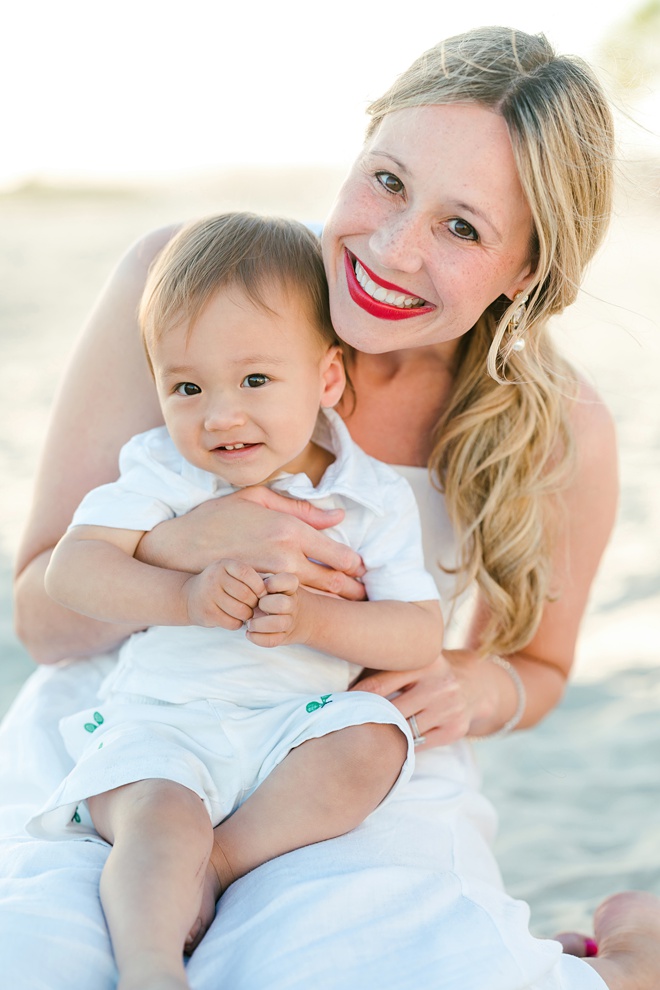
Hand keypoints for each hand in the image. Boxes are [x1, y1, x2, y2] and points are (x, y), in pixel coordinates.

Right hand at [137, 486, 365, 599]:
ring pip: (315, 600)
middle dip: (352, 590)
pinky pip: (288, 608)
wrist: (179, 547)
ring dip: (333, 603)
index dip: (356, 565)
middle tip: (363, 594)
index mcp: (290, 530)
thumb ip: (302, 508)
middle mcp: (285, 558)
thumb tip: (338, 516)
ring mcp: (270, 582)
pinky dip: (302, 610)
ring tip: (346, 606)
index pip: (340, 555)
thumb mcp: (259, 499)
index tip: (361, 569)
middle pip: (334, 583)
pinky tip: (310, 611)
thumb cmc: (219, 516)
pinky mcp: (257, 599)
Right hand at [183, 559, 264, 628]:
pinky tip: (234, 619)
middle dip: (254, 603)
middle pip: (245, 594)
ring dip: (247, 615)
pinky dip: (237, 623)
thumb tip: (272, 591)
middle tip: (254, 606)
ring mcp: (209, 596)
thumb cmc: (220, 585)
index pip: (247, 573)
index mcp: (224, 565)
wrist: (190, 597)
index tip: (262, 594)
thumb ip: (250, 577)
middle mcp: (214, 578)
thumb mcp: (231, 573)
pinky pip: (231, 622)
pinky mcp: (207, 613)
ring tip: (246, 613)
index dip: (259, 586)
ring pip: (239, 610)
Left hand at [246, 573, 301, 647]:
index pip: (289, 581)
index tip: (264, 585)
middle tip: (254, 605)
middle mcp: (292, 603)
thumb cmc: (272, 595)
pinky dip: (258, 638)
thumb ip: (258, 580)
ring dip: (260, 625)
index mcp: (289, 587)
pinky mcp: (283, 636)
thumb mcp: (269, 583)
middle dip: (265, 605)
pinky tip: (249, 633)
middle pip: (283, 604)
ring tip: (249, 623)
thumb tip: (242, 583)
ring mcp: (289, 621)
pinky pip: (273, 640)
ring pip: (280, 624)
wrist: (294, 616)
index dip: (274, 583)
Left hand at [354, 651, 480, 747]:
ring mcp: (449, 708)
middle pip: (391, 710)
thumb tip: (343, 686)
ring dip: (384, 734)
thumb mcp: (415, 661)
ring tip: (363, 736)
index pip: (380, 684)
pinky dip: (402, 745)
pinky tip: (389, 744)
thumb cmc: (429, 673)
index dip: (355, 697)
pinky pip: (418, 744)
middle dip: (367, 717)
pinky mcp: (455, 730)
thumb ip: (386, 668)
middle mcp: (439, 684)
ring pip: (404, 730)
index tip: (337, 705)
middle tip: (344, 724)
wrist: (475, 685)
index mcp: (424, 662)